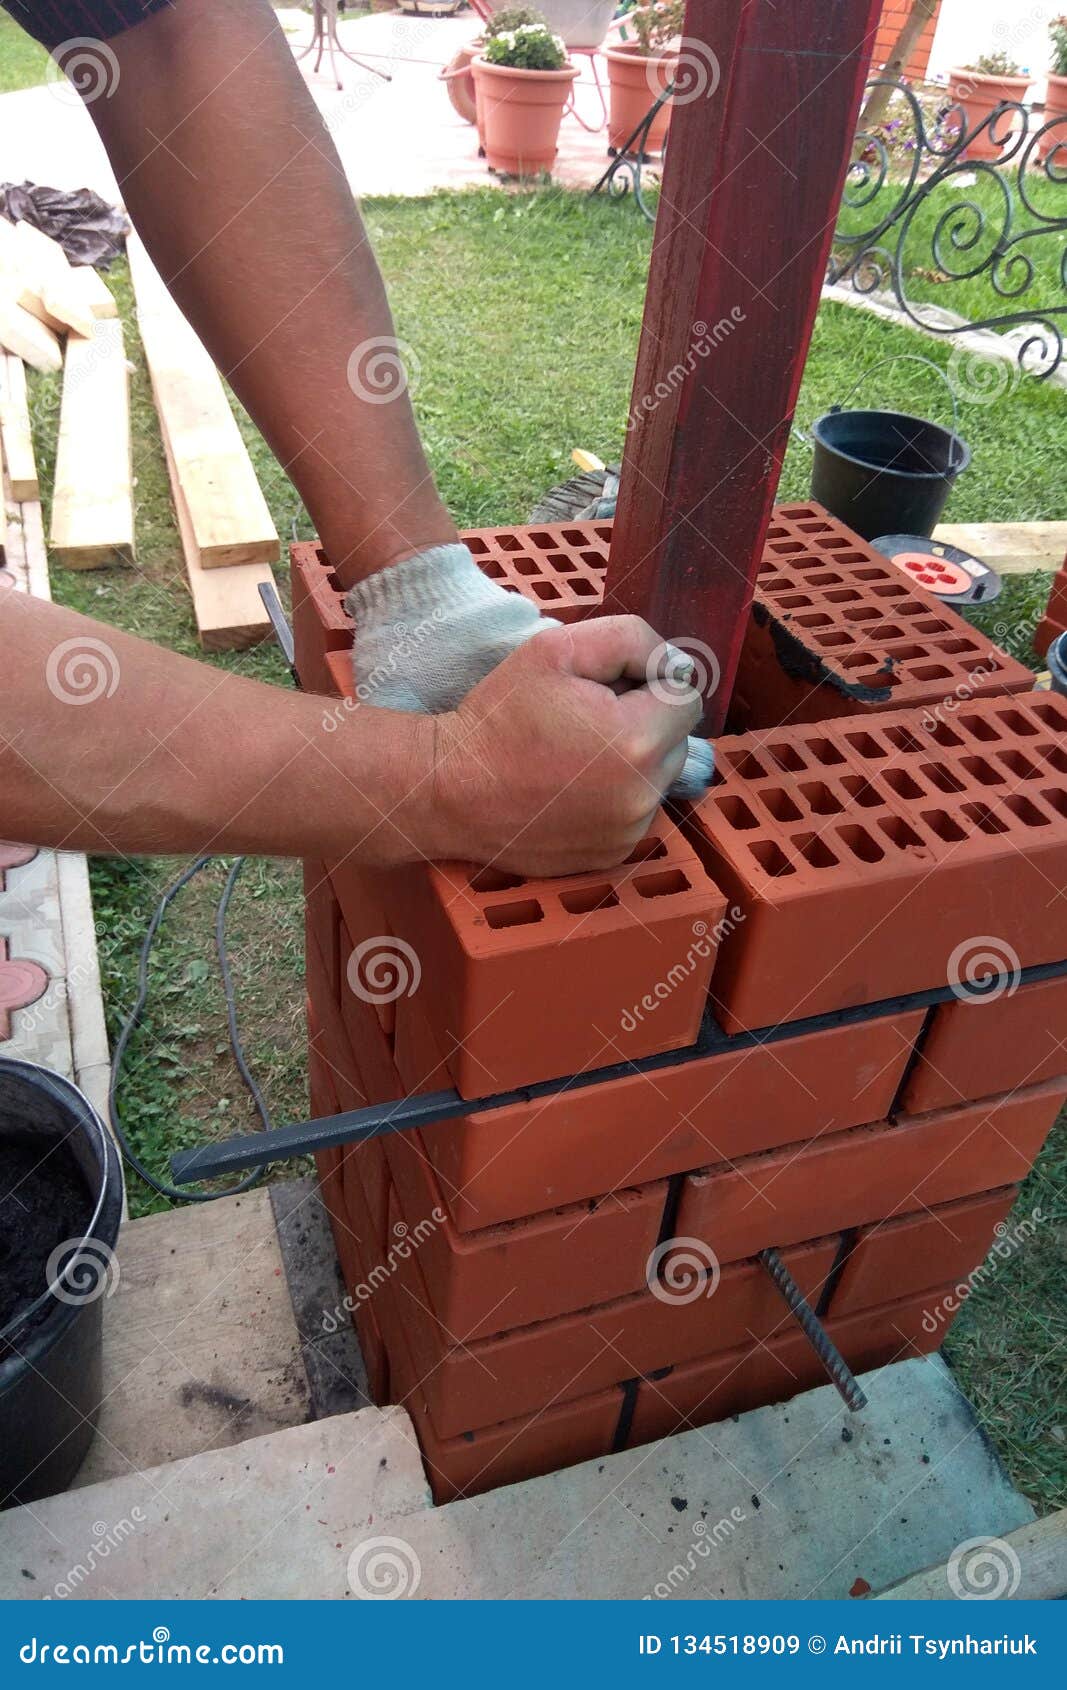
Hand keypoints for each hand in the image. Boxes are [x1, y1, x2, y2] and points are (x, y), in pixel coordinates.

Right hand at [422, 617, 703, 875]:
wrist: (449, 789)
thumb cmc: (499, 716)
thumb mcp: (557, 648)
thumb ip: (630, 639)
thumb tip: (673, 664)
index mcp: (639, 740)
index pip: (685, 695)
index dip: (646, 681)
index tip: (603, 688)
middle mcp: (644, 795)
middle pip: (675, 738)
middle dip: (643, 720)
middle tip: (584, 718)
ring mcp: (629, 831)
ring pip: (657, 777)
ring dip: (632, 759)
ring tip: (576, 754)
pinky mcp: (612, 855)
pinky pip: (635, 812)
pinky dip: (615, 796)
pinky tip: (571, 787)